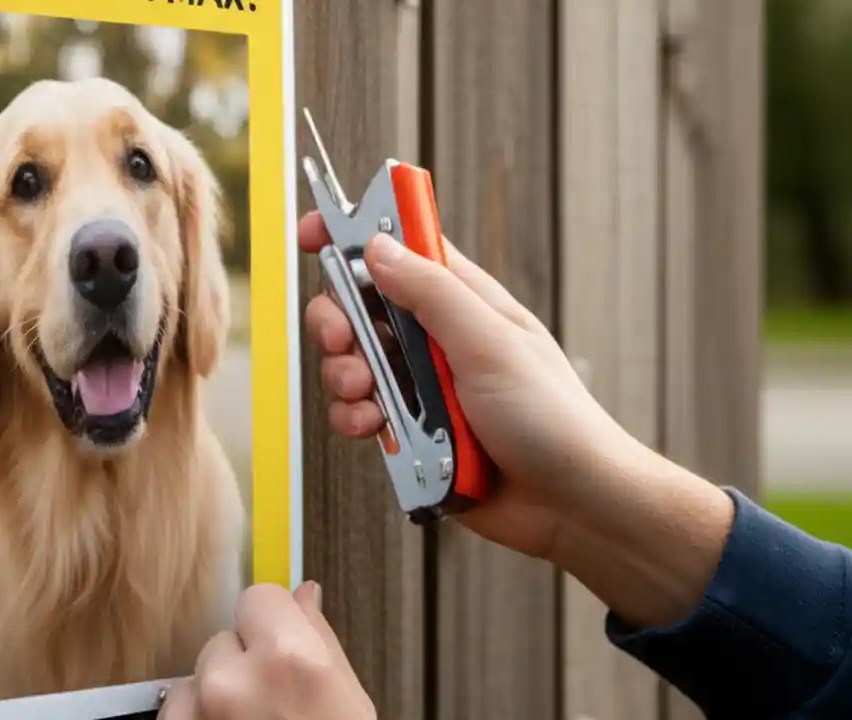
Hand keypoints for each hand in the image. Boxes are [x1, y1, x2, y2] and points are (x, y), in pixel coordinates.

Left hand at [157, 582, 375, 719]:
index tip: (282, 644)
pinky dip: (194, 717)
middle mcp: (234, 682)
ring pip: (197, 674)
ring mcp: (198, 712)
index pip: (259, 596)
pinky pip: (174, 707)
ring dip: (216, 693)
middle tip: (274, 702)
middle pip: (226, 638)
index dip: (274, 623)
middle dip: (245, 662)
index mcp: (288, 661)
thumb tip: (303, 597)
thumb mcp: (349, 701)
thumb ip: (320, 640)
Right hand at [300, 212, 647, 560]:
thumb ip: (432, 293)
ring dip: (346, 378)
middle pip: (359, 307)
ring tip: (368, 397)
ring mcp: (422, 385)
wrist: (570, 505)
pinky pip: (361, 414)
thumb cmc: (553, 419)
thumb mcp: (490, 344)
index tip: (312, 231)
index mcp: (463, 301)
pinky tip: (371, 429)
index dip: (355, 234)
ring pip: (352, 364)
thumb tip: (378, 247)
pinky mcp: (412, 430)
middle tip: (340, 340)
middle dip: (338, 322)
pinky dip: (356, 420)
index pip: (401, 248)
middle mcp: (437, 338)